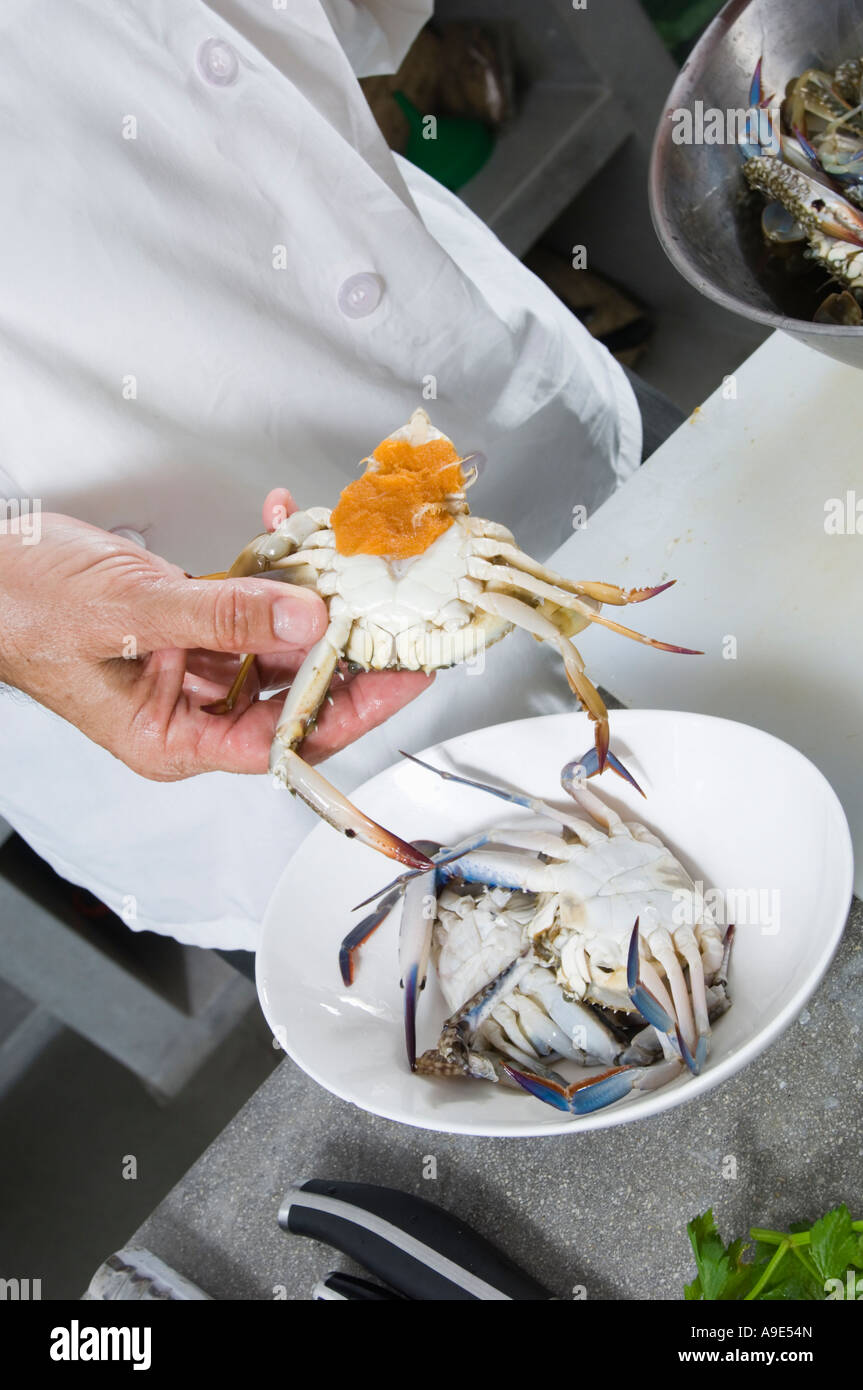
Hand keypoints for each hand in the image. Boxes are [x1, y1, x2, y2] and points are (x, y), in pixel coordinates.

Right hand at [0, 503, 431, 779]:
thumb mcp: (132, 612)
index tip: (402, 676)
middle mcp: (190, 709)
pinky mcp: (190, 622)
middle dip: (344, 649)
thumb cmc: (22, 607)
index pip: (283, 740)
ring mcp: (192, 664)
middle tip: (398, 615)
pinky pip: (248, 601)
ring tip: (354, 566)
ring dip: (311, 600)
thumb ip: (223, 617)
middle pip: (293, 692)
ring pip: (277, 641)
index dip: (349, 709)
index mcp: (173, 739)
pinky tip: (284, 526)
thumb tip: (306, 621)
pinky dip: (269, 567)